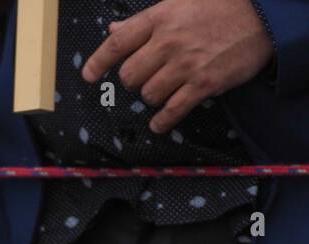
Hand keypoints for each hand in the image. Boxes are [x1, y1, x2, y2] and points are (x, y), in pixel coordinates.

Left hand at [81, 0, 273, 133]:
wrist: (264, 13)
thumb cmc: (219, 6)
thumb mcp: (179, 3)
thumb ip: (144, 22)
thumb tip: (114, 30)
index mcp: (160, 18)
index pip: (117, 43)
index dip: (98, 62)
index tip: (87, 75)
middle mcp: (169, 42)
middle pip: (129, 76)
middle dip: (134, 81)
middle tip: (147, 77)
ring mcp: (186, 64)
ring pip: (148, 94)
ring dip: (152, 97)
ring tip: (165, 89)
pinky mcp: (203, 84)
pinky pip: (172, 111)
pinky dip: (162, 121)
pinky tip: (158, 124)